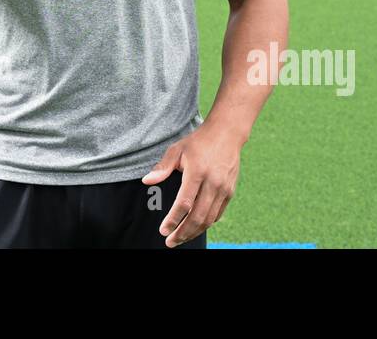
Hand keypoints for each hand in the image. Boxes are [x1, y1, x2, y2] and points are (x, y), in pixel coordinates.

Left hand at [142, 122, 243, 246]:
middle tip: (170, 242)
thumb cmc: (198, 142)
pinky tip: (195, 227)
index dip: (173, 219)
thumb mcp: (177, 149)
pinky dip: (206, 223)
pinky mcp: (230, 192)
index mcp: (197, 172)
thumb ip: (162, 167)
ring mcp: (223, 188)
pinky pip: (217, 214)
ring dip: (194, 232)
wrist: (226, 134)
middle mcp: (212, 182)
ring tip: (181, 238)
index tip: (163, 230)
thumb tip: (147, 181)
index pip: (184, 203)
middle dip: (183, 233)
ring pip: (209, 219)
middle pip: (197, 216)